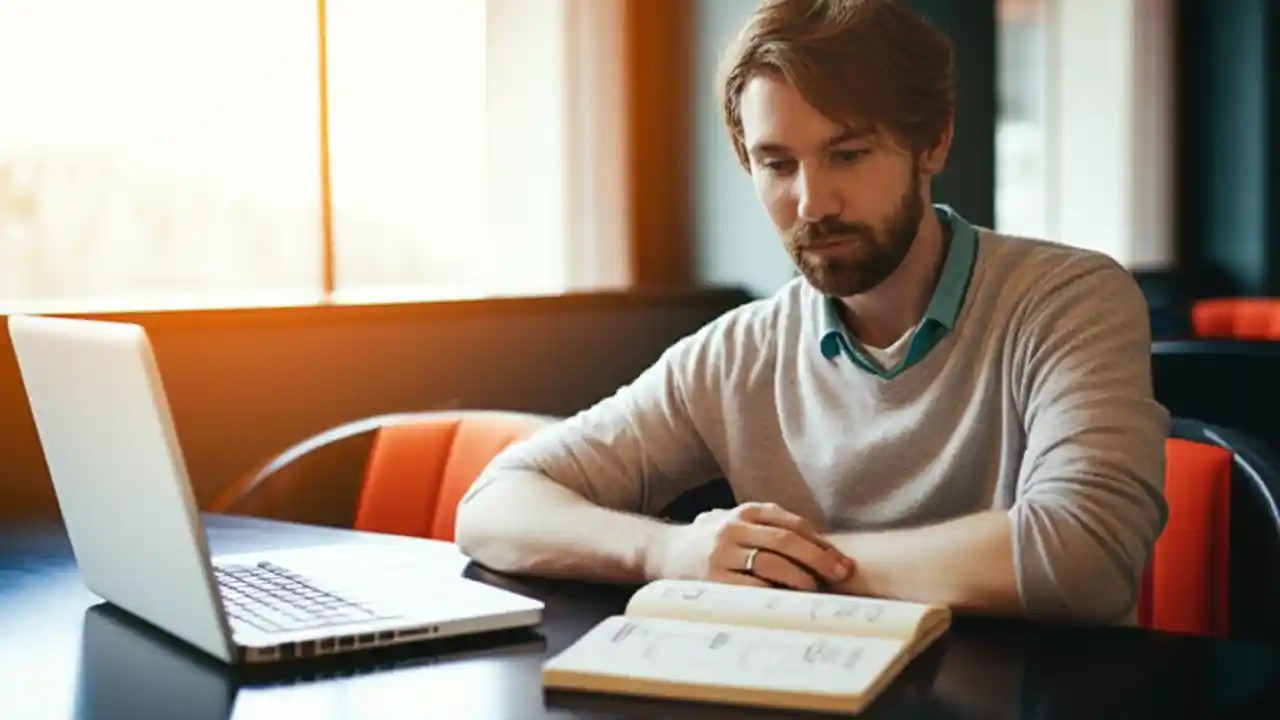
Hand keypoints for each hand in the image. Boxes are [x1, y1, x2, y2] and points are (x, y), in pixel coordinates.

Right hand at [648, 502, 854, 589]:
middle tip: (842, 574)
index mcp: (744, 512)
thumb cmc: (711, 543)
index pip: (790, 522)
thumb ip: (770, 529)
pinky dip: (775, 594)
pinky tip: (789, 601)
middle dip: (819, 557)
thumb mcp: (737, 525)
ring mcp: (721, 553)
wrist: (663, 553)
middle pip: (785, 540)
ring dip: (801, 578)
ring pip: (771, 563)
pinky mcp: (713, 580)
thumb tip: (822, 549)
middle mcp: (732, 528)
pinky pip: (752, 588)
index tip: (841, 559)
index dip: (820, 540)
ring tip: (817, 590)